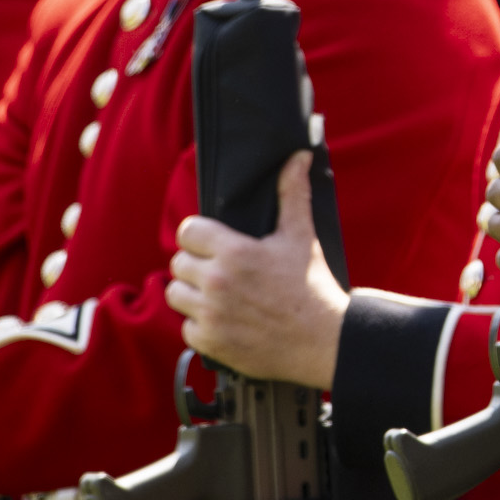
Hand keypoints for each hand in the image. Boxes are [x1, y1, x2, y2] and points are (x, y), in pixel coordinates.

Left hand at [169, 152, 344, 387]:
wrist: (325, 341)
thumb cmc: (313, 287)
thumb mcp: (302, 237)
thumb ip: (293, 194)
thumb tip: (298, 156)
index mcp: (235, 252)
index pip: (187, 231)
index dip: (200, 236)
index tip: (214, 244)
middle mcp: (217, 282)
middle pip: (178, 263)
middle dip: (198, 266)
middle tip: (224, 273)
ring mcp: (211, 314)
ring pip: (175, 294)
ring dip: (192, 295)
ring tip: (219, 296)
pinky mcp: (210, 342)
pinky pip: (185, 327)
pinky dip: (201, 326)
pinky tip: (226, 321)